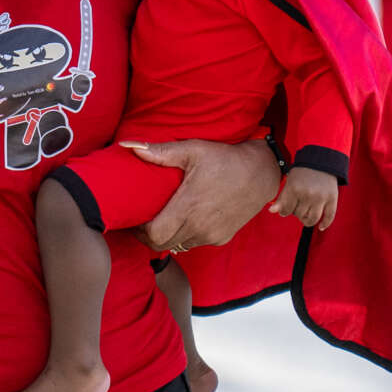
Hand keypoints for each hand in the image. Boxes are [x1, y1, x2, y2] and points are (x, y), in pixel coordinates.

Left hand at [131, 138, 281, 251]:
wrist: (262, 171)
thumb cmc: (226, 158)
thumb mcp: (193, 150)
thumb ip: (160, 152)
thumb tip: (128, 145)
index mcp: (189, 207)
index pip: (154, 235)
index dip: (140, 231)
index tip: (136, 219)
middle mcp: (200, 226)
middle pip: (162, 244)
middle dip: (149, 236)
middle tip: (143, 222)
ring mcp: (212, 235)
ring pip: (179, 245)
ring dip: (167, 237)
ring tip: (162, 220)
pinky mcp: (223, 238)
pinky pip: (195, 243)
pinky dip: (185, 236)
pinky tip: (184, 221)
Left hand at [271, 165, 339, 229]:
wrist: (321, 162)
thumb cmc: (302, 173)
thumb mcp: (289, 182)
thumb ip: (281, 198)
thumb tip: (271, 211)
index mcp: (294, 189)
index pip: (286, 210)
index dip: (285, 211)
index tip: (287, 209)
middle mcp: (308, 194)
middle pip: (299, 215)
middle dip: (297, 213)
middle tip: (298, 208)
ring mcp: (321, 197)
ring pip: (312, 218)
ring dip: (308, 221)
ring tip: (306, 216)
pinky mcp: (332, 199)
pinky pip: (329, 216)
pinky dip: (325, 224)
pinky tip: (320, 227)